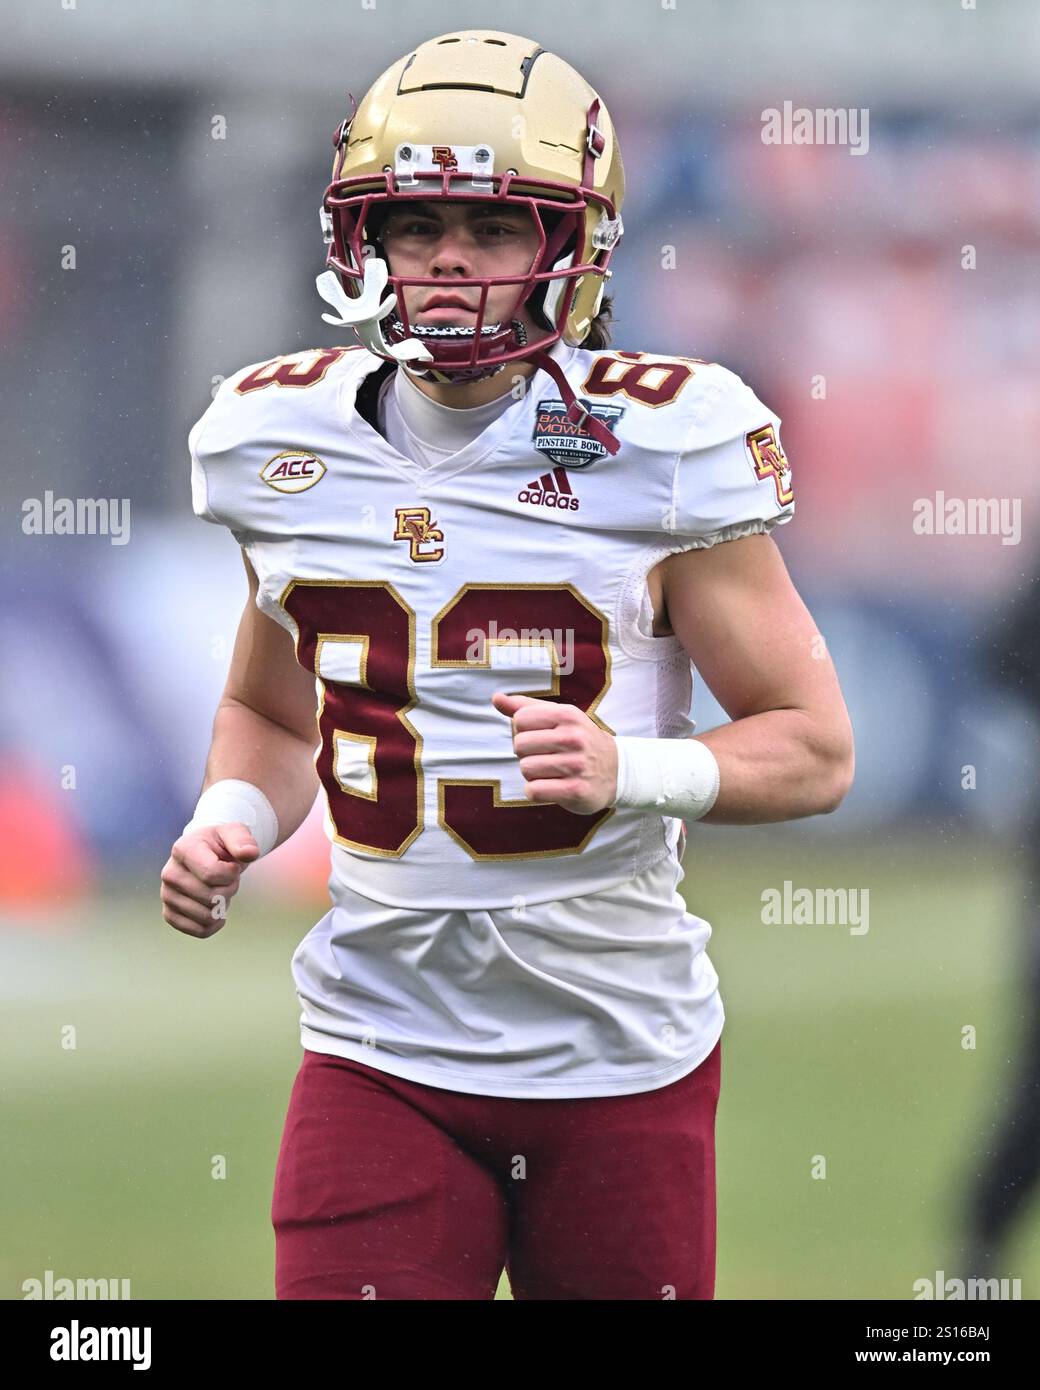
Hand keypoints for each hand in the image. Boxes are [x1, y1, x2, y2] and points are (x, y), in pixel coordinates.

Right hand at [160, 823, 259, 937]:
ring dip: (222, 907)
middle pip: (211, 898)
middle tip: (228, 879)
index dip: (232, 874)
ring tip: (219, 890)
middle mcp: (169, 873)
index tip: (233, 866)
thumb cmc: (221, 844)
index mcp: (182, 849)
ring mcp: (167, 895)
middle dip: (229, 890)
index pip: (212, 874)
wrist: (207, 853)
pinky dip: (214, 925)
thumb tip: (250, 853)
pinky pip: (198, 931)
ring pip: (206, 917)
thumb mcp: (234, 833)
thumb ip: (243, 840)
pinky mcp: (170, 913)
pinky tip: (217, 911)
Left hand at [491, 691, 617, 814]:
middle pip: (519, 745)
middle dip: (527, 753)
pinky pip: (534, 791)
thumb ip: (525, 707)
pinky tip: (551, 786)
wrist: (616, 770)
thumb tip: (496, 698)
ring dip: (532, 774)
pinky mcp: (576, 790)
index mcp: (567, 715)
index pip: (520, 720)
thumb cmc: (579, 740)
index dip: (523, 731)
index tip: (540, 737)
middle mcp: (573, 738)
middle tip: (546, 756)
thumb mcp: (559, 717)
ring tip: (551, 772)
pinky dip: (536, 791)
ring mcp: (576, 765)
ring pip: (525, 768)